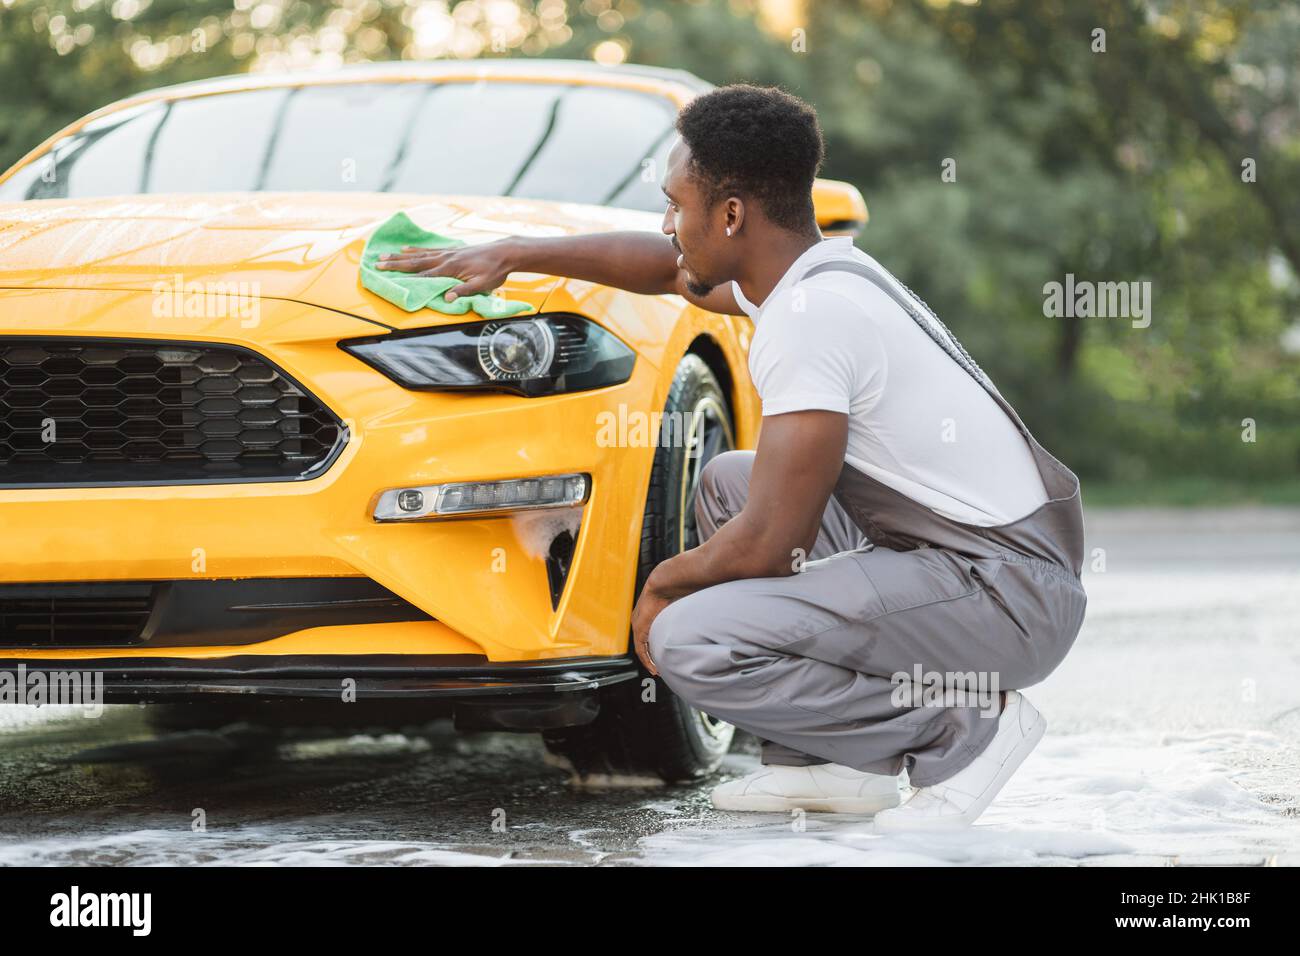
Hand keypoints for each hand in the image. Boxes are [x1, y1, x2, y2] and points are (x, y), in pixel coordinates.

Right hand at [376, 237, 515, 301]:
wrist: (505, 252)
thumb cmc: (495, 271)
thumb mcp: (482, 285)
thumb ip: (464, 291)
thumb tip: (446, 298)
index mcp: (450, 269)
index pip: (424, 275)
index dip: (406, 278)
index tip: (389, 277)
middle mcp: (445, 258)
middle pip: (415, 262)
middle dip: (395, 264)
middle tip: (377, 263)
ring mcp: (447, 252)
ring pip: (419, 255)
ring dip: (400, 256)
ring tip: (384, 255)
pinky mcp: (451, 250)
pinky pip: (428, 249)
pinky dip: (415, 249)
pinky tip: (406, 248)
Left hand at [631, 582, 672, 676]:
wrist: (665, 582)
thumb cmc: (674, 588)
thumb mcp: (677, 604)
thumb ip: (681, 612)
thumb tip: (697, 615)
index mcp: (648, 614)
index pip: (648, 634)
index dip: (654, 646)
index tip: (661, 656)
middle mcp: (640, 620)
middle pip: (644, 643)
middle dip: (651, 656)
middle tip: (659, 667)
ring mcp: (637, 625)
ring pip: (642, 648)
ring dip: (649, 661)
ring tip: (656, 670)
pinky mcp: (639, 629)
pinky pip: (641, 649)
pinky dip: (647, 660)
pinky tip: (653, 667)